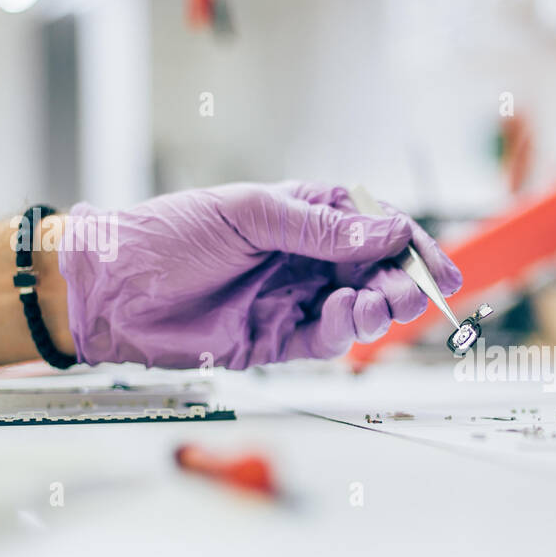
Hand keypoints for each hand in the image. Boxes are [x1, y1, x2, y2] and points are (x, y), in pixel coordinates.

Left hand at [58, 181, 460, 368]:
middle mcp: (306, 259)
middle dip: (403, 284)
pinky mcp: (277, 341)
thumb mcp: (252, 215)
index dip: (415, 248)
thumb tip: (391, 228)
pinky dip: (342, 332)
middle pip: (378, 274)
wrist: (112, 290)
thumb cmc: (168, 235)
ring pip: (360, 310)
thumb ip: (325, 228)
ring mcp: (294, 300)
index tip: (444, 270)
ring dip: (377, 309)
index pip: (377, 229)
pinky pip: (326, 340)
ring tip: (373, 304)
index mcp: (304, 217)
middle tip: (409, 292)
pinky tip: (339, 316)